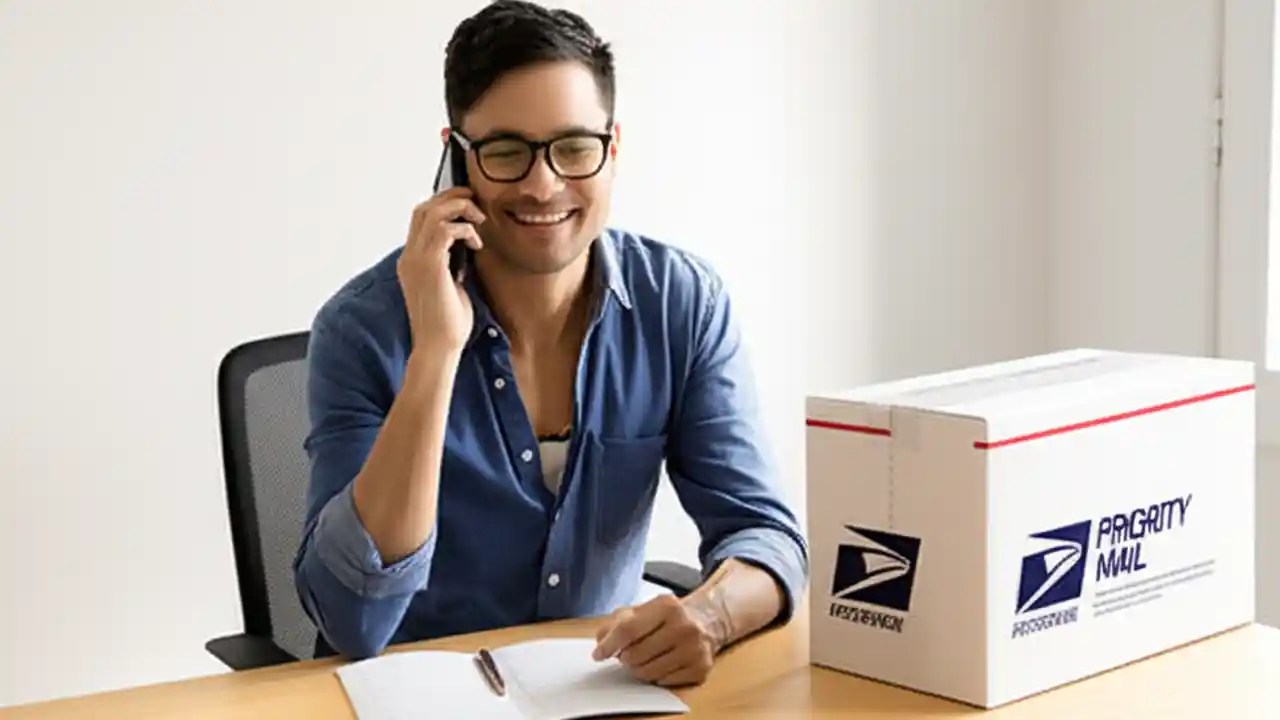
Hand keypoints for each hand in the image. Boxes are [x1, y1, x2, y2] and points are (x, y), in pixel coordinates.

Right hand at [398, 187, 485, 352]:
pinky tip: (476, 243)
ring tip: (479, 219)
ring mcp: (415, 259)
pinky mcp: (429, 265)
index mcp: (412, 262)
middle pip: (423, 208)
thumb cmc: (448, 324)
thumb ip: (453, 265)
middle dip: (451, 198)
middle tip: (474, 200)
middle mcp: (409, 257)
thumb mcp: (451, 286)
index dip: (443, 206)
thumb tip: (468, 248)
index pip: (420, 220)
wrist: (438, 347)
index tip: (467, 207)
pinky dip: (463, 229)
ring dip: (459, 209)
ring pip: (431, 212)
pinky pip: (444, 230)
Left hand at [592, 594, 727, 686]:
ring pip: (648, 672)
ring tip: (644, 658)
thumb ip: (617, 622)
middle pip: (636, 654)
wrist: (707, 621)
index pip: (629, 629)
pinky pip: (664, 682)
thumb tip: (601, 641)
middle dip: (625, 658)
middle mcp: (684, 626)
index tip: (598, 654)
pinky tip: (662, 663)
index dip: (610, 644)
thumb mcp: (644, 610)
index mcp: (667, 606)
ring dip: (638, 669)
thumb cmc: (669, 617)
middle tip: (627, 653)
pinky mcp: (700, 668)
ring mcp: (694, 648)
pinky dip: (656, 676)